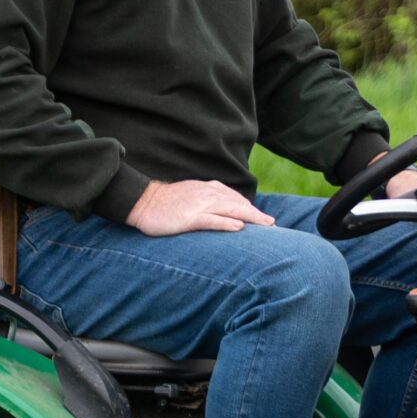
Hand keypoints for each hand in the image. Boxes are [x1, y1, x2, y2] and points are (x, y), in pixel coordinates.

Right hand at [126, 179, 275, 235]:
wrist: (144, 202)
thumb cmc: (168, 203)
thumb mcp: (193, 196)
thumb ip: (210, 200)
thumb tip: (227, 212)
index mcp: (209, 190)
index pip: (236, 199)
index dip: (252, 209)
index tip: (266, 219)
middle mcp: (207, 195)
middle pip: (238, 204)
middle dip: (257, 214)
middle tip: (273, 224)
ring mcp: (199, 206)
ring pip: (230, 210)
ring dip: (250, 217)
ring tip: (265, 225)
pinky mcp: (189, 218)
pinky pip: (211, 220)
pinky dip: (226, 223)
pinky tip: (239, 227)